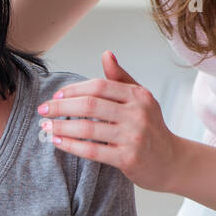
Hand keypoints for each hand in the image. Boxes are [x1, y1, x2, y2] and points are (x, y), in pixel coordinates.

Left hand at [38, 51, 182, 191]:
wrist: (172, 162)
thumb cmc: (151, 128)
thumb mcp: (141, 100)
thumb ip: (121, 78)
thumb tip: (106, 53)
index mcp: (139, 95)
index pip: (99, 86)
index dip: (74, 89)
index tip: (56, 95)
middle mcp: (138, 114)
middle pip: (90, 105)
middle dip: (61, 106)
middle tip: (42, 110)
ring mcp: (134, 136)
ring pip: (88, 128)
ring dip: (62, 126)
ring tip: (45, 126)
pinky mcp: (128, 158)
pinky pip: (92, 150)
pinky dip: (71, 145)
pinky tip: (57, 142)